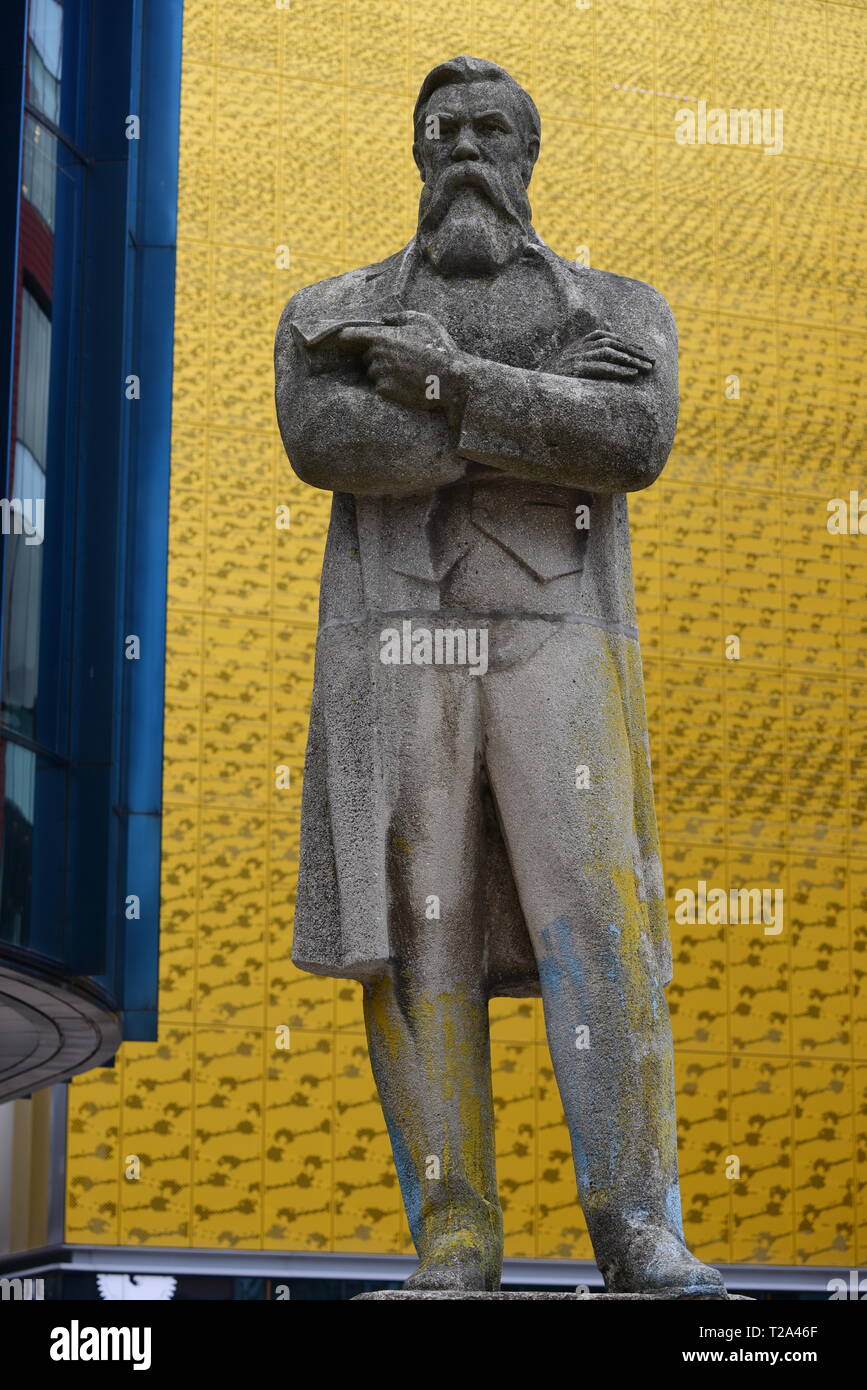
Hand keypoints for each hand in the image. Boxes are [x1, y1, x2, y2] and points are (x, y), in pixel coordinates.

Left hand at [338, 310, 470, 413]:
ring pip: (374, 374)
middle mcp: (377, 355)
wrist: (450, 379)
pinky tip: (407, 385)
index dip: (343, 336)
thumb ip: (400, 317)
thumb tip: (384, 318)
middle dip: (378, 358)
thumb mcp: (424, 322)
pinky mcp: (385, 391)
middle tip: (401, 360)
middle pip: (367, 357)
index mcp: (384, 336)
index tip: (334, 338)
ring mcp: (380, 374)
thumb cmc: (439, 348)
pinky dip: (390, 387)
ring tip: (408, 373)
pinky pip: (380, 388)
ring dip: (385, 373)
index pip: (353, 335)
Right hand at [551, 328, 654, 380]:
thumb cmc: (549, 386)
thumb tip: (604, 364)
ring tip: (647, 368)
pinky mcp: (575, 371)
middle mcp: (576, 349)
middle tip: (653, 361)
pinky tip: (632, 374)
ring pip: (609, 353)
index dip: (624, 341)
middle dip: (634, 351)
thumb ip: (583, 362)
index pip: (604, 336)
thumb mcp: (565, 369)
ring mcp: (575, 358)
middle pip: (611, 343)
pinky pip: (601, 368)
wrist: (529, 392)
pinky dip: (619, 369)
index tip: (641, 350)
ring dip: (631, 360)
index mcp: (575, 346)